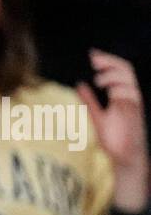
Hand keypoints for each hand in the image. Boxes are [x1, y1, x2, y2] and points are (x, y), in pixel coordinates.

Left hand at [77, 50, 149, 210]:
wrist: (125, 160)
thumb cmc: (114, 140)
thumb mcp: (98, 117)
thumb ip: (90, 102)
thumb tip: (79, 84)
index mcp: (121, 96)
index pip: (118, 71)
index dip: (107, 61)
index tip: (93, 54)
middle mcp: (129, 98)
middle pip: (126, 71)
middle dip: (111, 62)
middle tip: (94, 60)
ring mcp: (133, 106)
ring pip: (130, 82)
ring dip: (114, 76)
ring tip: (98, 79)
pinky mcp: (135, 116)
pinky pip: (133, 97)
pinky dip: (121, 90)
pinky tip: (108, 91)